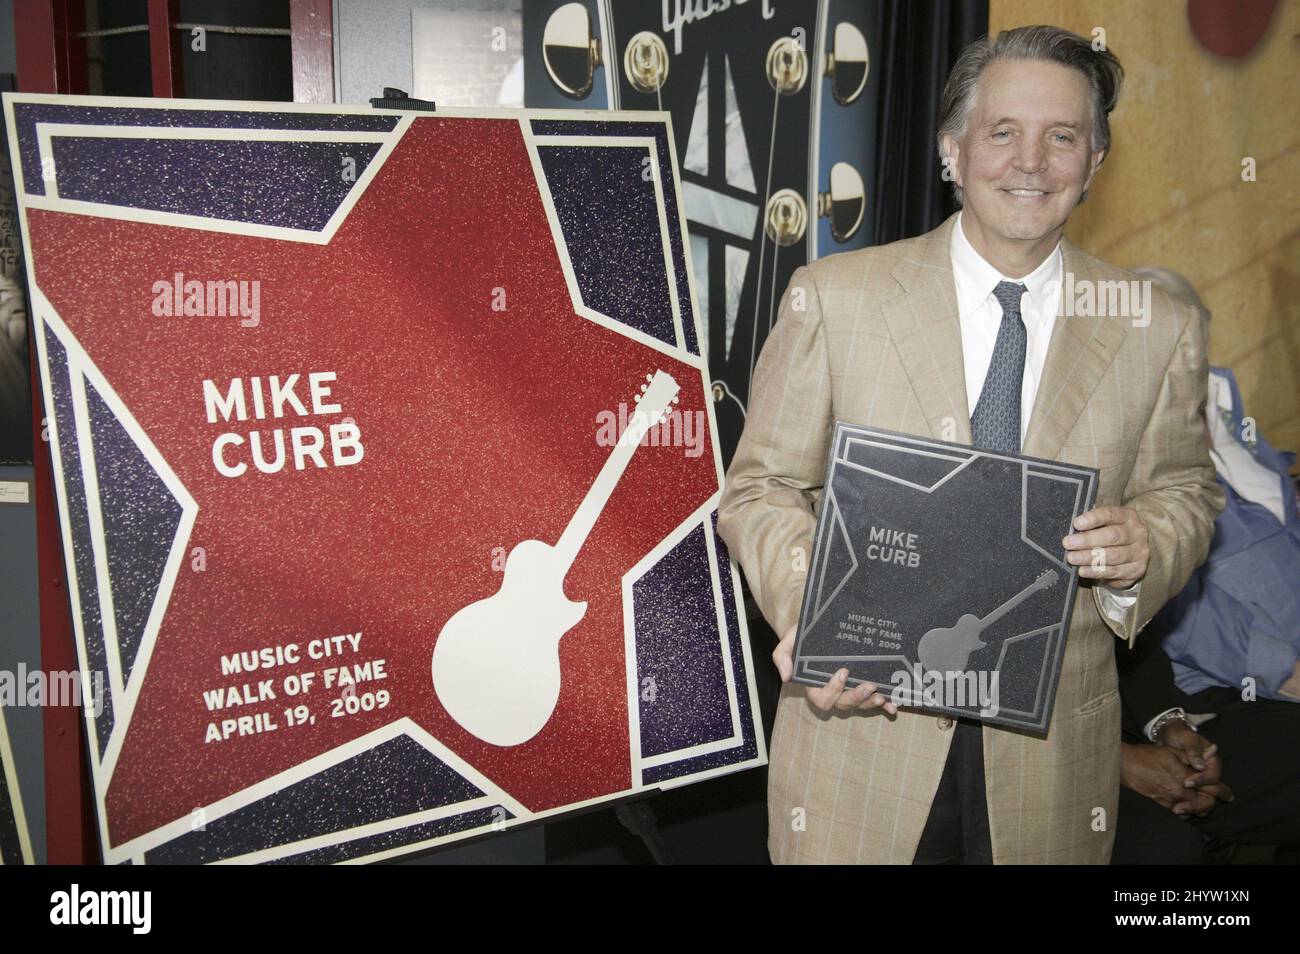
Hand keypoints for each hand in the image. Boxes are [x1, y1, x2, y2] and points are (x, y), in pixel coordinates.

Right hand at [772, 625, 897, 714]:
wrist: (821, 623)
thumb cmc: (804, 633)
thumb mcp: (789, 641)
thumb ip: (782, 657)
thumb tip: (786, 677)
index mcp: (815, 685)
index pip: (822, 698)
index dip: (833, 691)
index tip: (843, 672)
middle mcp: (834, 690)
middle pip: (844, 704)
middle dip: (857, 698)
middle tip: (869, 686)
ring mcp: (850, 688)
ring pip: (860, 704)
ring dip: (871, 703)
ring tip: (882, 695)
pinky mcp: (864, 683)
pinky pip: (874, 699)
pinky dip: (885, 705)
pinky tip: (895, 705)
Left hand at [1062, 506, 1149, 588]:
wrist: (1133, 552)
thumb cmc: (1110, 534)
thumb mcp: (1104, 524)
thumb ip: (1090, 525)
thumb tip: (1070, 530)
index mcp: (1127, 516)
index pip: (1110, 514)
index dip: (1093, 518)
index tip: (1076, 523)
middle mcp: (1136, 533)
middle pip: (1112, 536)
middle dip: (1087, 540)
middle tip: (1068, 543)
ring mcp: (1139, 552)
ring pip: (1113, 555)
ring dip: (1089, 557)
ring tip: (1072, 558)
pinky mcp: (1137, 570)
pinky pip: (1114, 571)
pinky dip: (1096, 571)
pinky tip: (1083, 570)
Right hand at [1120, 743, 1219, 815]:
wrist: (1125, 766)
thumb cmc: (1148, 755)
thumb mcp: (1173, 751)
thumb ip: (1194, 755)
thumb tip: (1213, 750)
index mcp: (1185, 776)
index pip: (1211, 786)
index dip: (1222, 790)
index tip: (1228, 793)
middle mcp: (1181, 791)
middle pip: (1207, 803)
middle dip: (1215, 801)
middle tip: (1223, 800)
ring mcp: (1172, 800)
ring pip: (1195, 810)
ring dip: (1203, 807)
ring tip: (1207, 805)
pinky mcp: (1163, 805)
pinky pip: (1182, 813)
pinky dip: (1189, 810)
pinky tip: (1190, 807)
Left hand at [1158, 721, 1232, 806]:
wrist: (1169, 734)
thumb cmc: (1180, 734)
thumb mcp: (1186, 738)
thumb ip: (1193, 750)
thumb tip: (1200, 766)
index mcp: (1212, 761)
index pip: (1213, 776)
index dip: (1201, 781)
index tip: (1187, 783)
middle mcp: (1208, 772)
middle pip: (1211, 791)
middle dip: (1199, 799)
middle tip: (1184, 805)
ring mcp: (1200, 778)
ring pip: (1202, 796)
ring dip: (1193, 804)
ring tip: (1179, 810)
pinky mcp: (1190, 782)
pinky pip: (1192, 795)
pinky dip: (1185, 802)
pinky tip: (1176, 808)